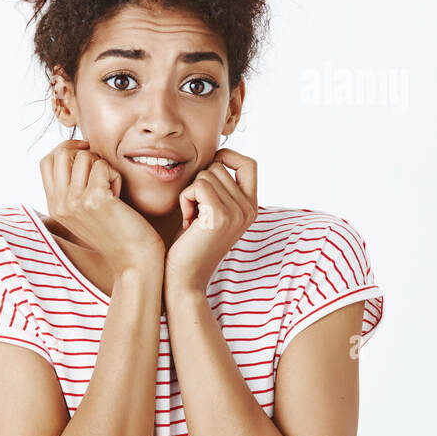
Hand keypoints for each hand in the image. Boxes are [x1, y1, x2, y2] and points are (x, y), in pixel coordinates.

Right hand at [39, 139, 164, 276]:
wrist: (133, 260)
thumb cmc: (116, 232)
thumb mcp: (84, 211)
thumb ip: (72, 188)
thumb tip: (74, 151)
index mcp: (53, 206)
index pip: (46, 161)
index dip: (66, 149)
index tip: (86, 153)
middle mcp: (59, 205)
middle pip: (61, 154)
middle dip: (85, 154)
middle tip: (101, 169)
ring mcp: (74, 202)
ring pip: (84, 157)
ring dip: (103, 166)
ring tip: (111, 188)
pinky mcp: (94, 199)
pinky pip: (103, 166)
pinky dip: (115, 176)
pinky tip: (119, 196)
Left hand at [164, 148, 258, 297]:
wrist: (185, 279)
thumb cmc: (190, 244)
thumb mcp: (210, 212)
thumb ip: (219, 189)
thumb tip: (215, 156)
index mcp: (251, 206)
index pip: (249, 163)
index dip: (228, 156)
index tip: (207, 170)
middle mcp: (250, 208)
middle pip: (219, 166)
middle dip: (199, 182)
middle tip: (195, 211)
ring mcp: (237, 212)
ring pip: (206, 174)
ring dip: (190, 193)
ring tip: (192, 219)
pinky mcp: (220, 216)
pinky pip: (198, 186)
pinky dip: (185, 200)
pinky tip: (187, 222)